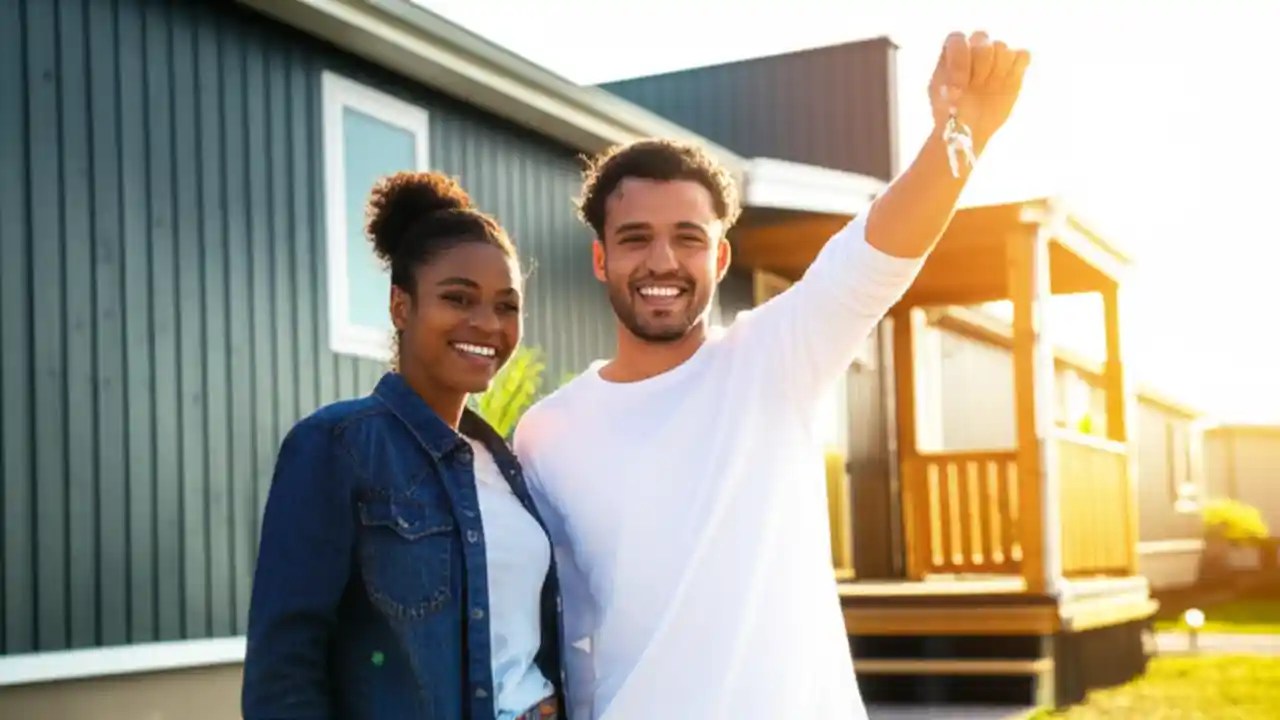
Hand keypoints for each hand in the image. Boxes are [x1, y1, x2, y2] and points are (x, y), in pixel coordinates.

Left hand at [929, 31, 1030, 150]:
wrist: (969, 128)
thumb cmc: (950, 113)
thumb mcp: (941, 102)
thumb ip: (947, 87)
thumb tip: (956, 88)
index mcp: (951, 55)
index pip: (957, 39)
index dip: (959, 59)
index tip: (958, 85)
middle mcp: (974, 51)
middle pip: (982, 37)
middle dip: (979, 61)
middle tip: (977, 84)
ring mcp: (994, 59)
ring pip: (1001, 46)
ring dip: (997, 66)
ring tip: (991, 86)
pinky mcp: (1013, 70)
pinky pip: (1023, 55)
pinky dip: (1019, 65)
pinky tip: (1008, 82)